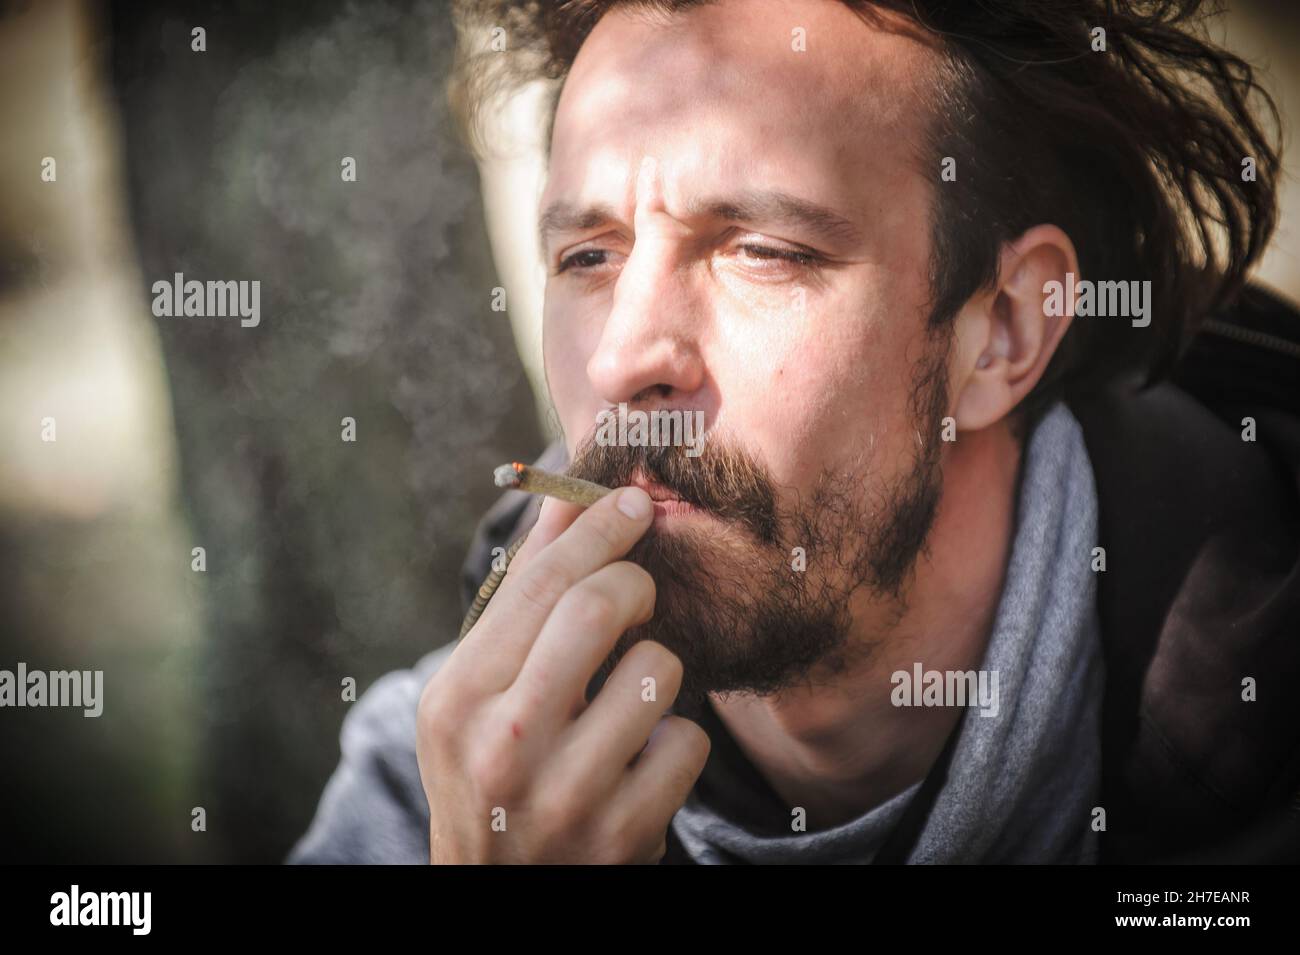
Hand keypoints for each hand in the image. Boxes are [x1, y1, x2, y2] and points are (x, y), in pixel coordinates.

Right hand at [417, 486, 709, 862]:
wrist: (497, 889)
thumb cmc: (490, 763)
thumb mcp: (478, 687)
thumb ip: (522, 593)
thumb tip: (565, 497)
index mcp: (459, 697)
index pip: (541, 583)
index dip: (599, 528)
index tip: (633, 502)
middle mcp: (505, 746)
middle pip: (600, 608)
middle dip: (636, 583)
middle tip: (637, 594)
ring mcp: (565, 796)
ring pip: (658, 672)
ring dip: (656, 669)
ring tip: (627, 694)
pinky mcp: (623, 835)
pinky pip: (689, 741)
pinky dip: (675, 738)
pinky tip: (641, 755)